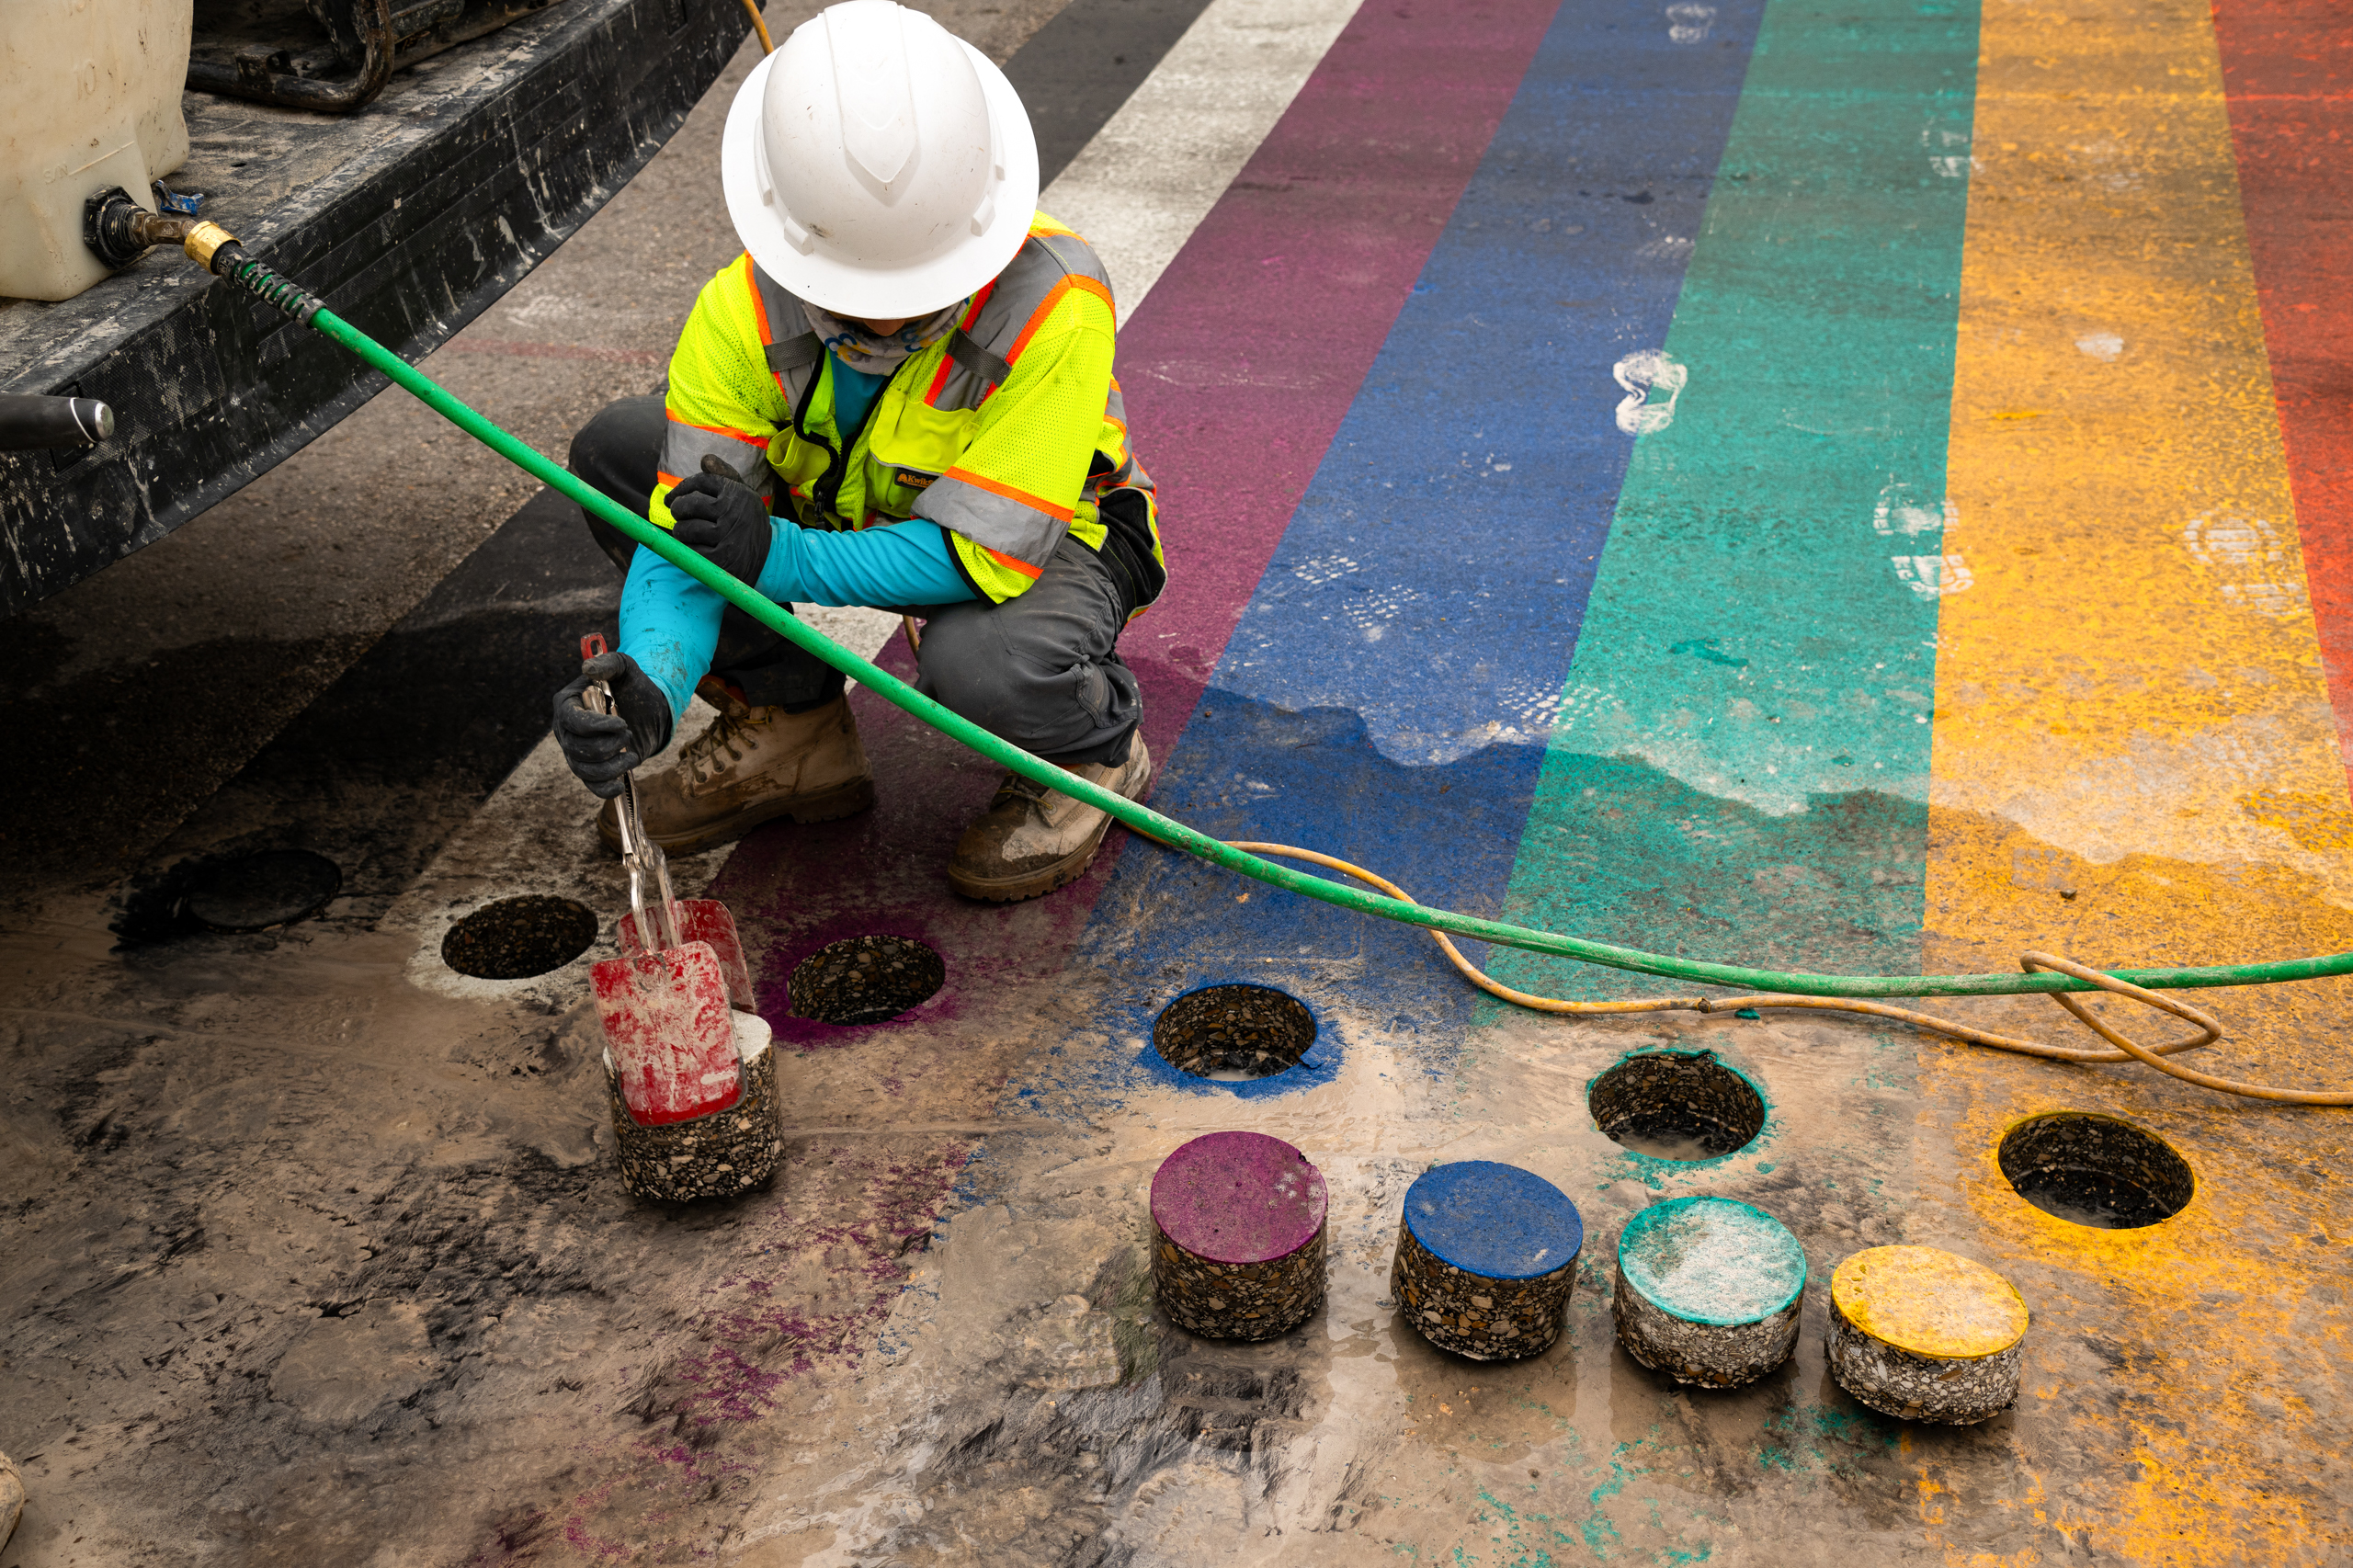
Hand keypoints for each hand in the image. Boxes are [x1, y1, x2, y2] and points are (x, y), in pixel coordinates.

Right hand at [552, 651, 673, 796]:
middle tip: (629, 732)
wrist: (649, 708)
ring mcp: (576, 751)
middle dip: (608, 745)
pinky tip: (620, 784)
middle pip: (577, 749)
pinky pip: (591, 785)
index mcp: (567, 704)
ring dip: (612, 767)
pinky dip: (604, 789)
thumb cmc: (632, 685)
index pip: (572, 721)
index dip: (596, 727)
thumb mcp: (624, 667)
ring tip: (632, 754)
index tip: (621, 723)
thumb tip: (588, 669)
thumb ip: (607, 663)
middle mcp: (566, 730)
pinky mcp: (592, 768)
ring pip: (584, 770)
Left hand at [666, 454, 774, 583]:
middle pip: (687, 504)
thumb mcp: (743, 493)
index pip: (698, 482)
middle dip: (678, 509)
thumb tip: (705, 459)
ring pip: (684, 529)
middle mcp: (732, 512)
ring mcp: (726, 537)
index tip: (672, 497)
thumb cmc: (748, 519)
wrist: (770, 554)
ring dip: (680, 531)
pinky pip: (689, 550)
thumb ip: (724, 474)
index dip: (680, 489)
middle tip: (679, 514)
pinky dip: (687, 549)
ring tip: (687, 531)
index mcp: (736, 492)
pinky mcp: (720, 559)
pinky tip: (695, 546)